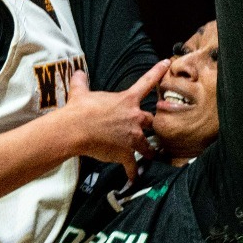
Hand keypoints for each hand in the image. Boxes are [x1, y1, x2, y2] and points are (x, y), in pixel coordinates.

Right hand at [59, 61, 167, 181]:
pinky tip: (133, 178)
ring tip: (150, 154)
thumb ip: (81, 82)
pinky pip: (133, 166)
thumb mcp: (80, 92)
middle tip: (149, 127)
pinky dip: (132, 173)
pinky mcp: (126, 154)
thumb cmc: (79, 109)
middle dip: (150, 124)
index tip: (166, 64)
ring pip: (148, 145)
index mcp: (127, 100)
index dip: (158, 72)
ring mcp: (132, 137)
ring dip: (148, 149)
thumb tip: (77, 73)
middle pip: (151, 120)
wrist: (76, 129)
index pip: (147, 82)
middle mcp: (134, 118)